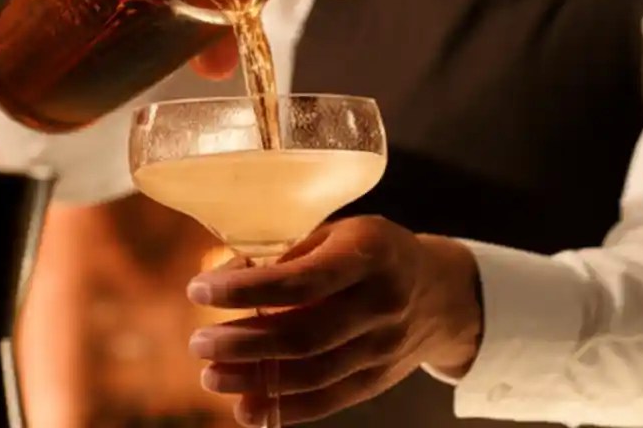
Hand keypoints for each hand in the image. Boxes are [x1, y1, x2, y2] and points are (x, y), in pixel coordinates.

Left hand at [186, 217, 482, 425]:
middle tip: (199, 342)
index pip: (302, 281)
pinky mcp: (380, 379)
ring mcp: (384, 346)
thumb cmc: (375, 252)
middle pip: (305, 334)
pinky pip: (329, 401)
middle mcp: (382, 302)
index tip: (199, 290)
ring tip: (211, 374)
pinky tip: (245, 408)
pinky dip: (283, 408)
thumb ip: (291, 254)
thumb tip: (223, 279)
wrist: (442, 293)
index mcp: (370, 253)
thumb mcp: (341, 232)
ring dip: (255, 379)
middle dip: (243, 342)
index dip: (246, 290)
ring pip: (313, 373)